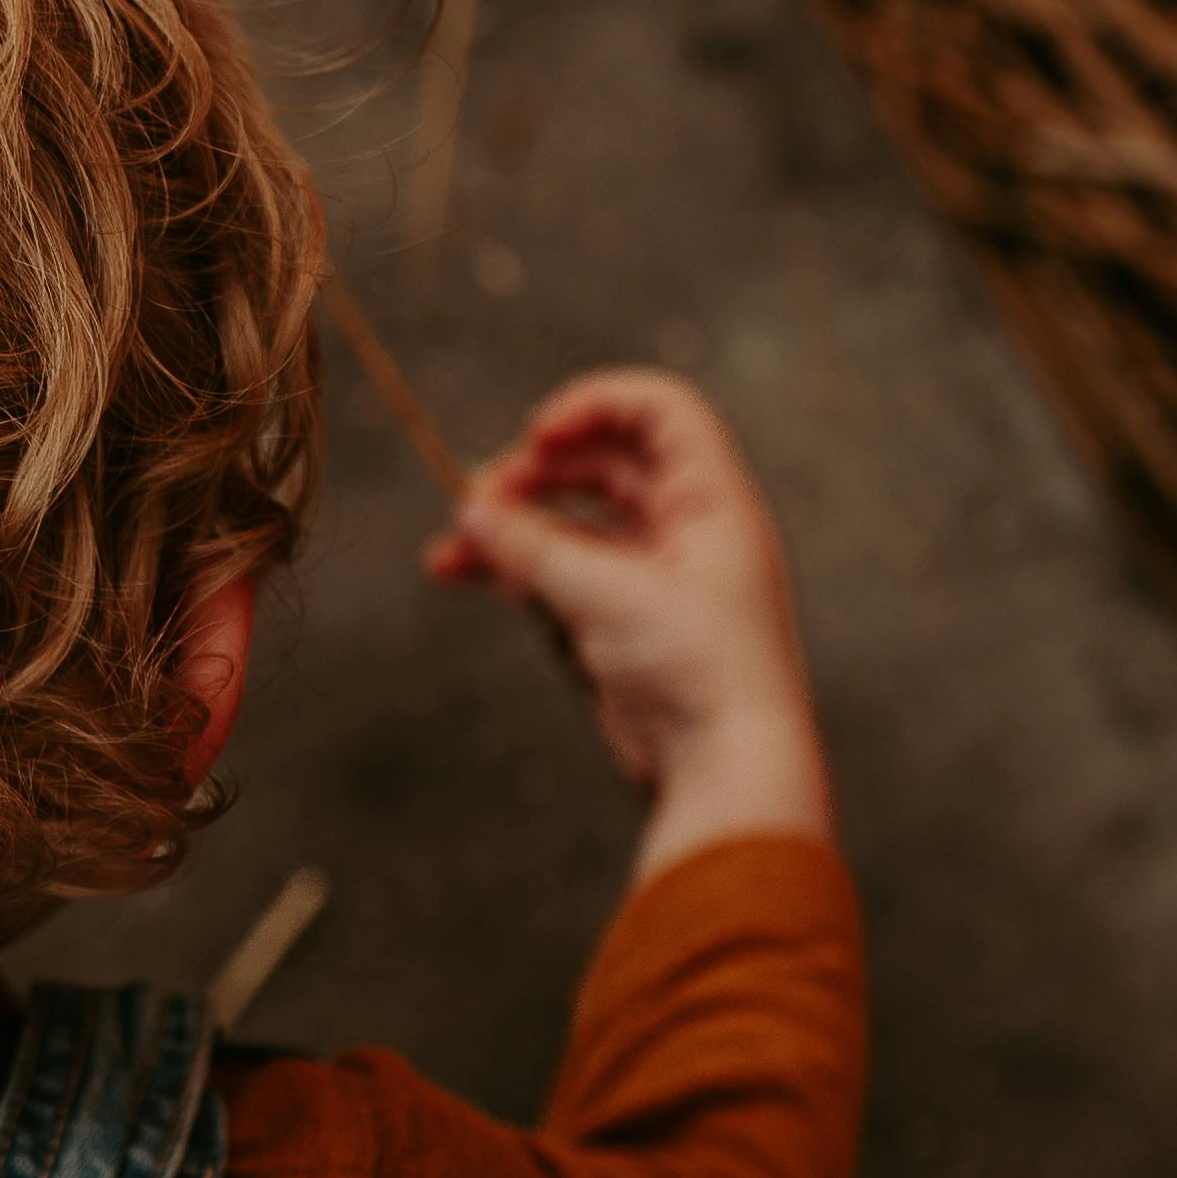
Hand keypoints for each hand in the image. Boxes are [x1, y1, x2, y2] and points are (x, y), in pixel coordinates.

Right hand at [426, 369, 833, 876]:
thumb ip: (532, 546)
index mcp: (712, 501)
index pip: (658, 414)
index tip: (535, 436)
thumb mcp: (607, 593)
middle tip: (477, 500)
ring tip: (451, 550)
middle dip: (534, 476)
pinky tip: (466, 576)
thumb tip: (470, 511)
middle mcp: (686, 531)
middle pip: (603, 468)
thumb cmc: (696, 669)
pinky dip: (515, 575)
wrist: (725, 769)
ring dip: (511, 531)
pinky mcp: (621, 630)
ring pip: (571, 529)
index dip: (594, 408)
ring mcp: (652, 581)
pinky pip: (560, 581)